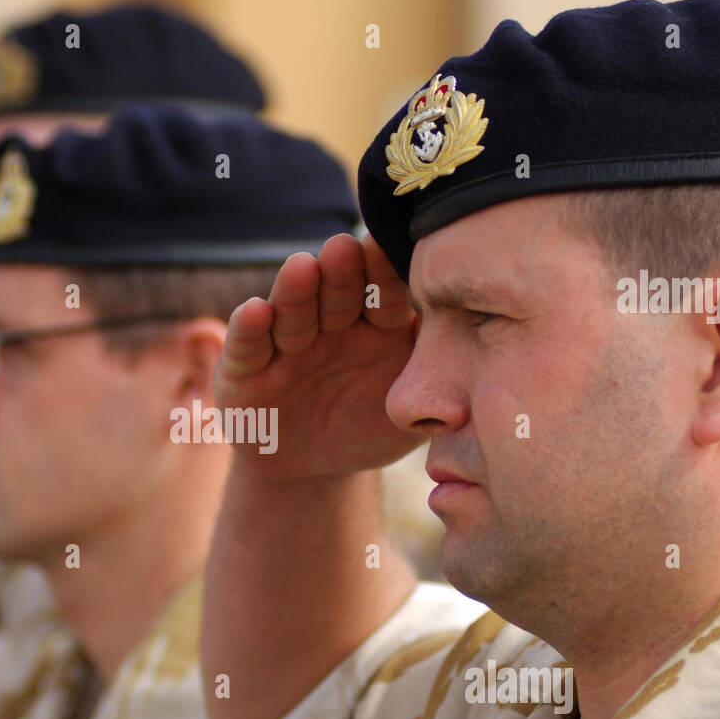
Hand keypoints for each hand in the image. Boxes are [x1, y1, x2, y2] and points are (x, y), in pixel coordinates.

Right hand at [215, 232, 422, 479]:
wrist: (315, 470)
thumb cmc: (370, 429)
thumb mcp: (409, 416)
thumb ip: (435, 387)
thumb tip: (475, 360)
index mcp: (377, 327)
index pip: (384, 294)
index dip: (386, 274)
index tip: (391, 249)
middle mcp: (331, 325)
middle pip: (336, 293)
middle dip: (342, 272)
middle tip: (346, 249)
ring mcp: (287, 345)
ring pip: (292, 312)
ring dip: (296, 291)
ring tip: (301, 269)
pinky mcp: (243, 370)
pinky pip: (247, 347)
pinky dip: (249, 329)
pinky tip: (255, 312)